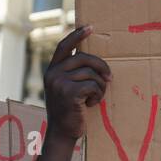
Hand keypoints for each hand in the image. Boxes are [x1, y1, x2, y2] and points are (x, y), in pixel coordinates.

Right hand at [44, 25, 110, 140]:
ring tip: (95, 97)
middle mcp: (53, 73)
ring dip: (100, 86)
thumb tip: (92, 61)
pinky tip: (91, 104)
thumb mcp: (65, 89)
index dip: (77, 35)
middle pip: (84, 58)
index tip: (90, 27)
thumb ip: (71, 74)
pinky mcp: (69, 92)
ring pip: (91, 74)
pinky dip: (97, 95)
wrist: (62, 134)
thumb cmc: (69, 112)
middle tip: (109, 78)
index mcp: (51, 70)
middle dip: (101, 67)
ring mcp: (59, 82)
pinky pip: (93, 85)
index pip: (64, 46)